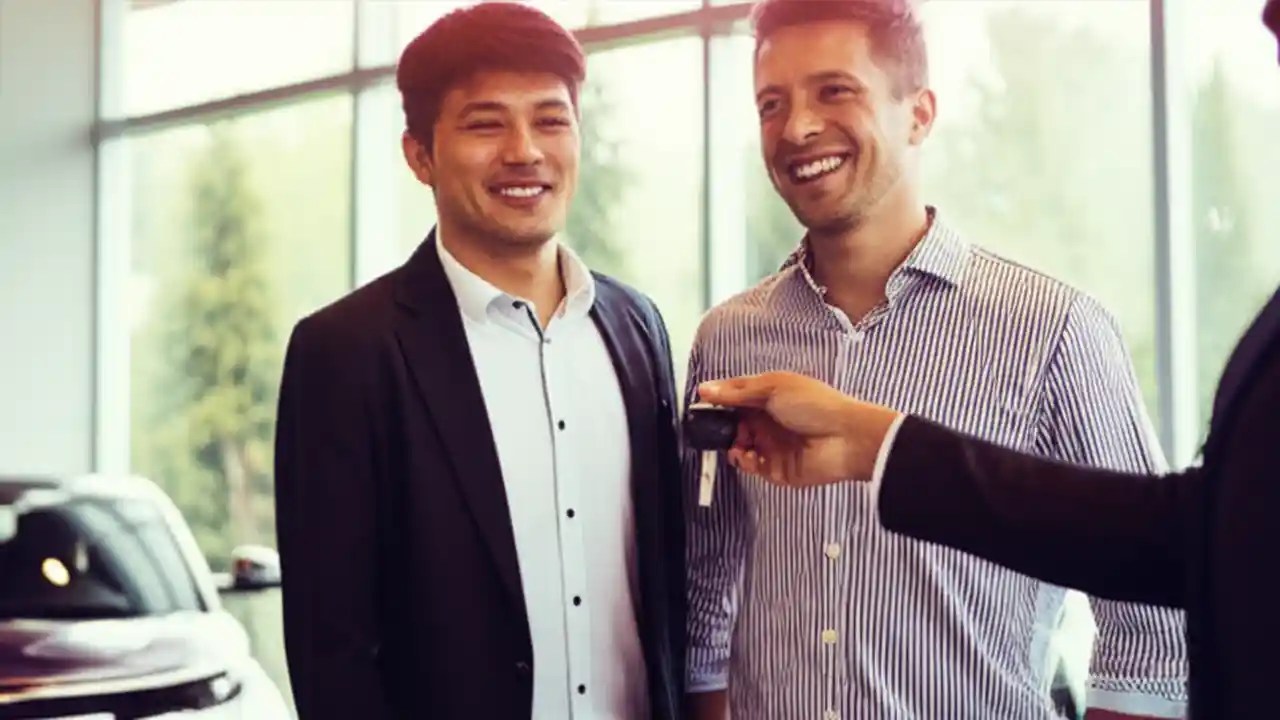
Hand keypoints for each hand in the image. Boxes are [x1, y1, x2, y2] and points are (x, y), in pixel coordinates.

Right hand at [696, 371, 900, 486]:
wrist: (846, 438)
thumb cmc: (815, 405)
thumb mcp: (774, 388)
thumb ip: (738, 391)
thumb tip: (705, 389)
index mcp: (769, 396)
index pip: (736, 397)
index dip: (718, 399)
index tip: (700, 403)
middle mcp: (768, 420)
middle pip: (733, 423)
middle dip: (720, 425)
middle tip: (712, 426)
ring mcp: (771, 445)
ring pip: (738, 445)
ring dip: (730, 443)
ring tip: (734, 442)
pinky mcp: (775, 469)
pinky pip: (750, 466)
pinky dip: (743, 461)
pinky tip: (746, 455)